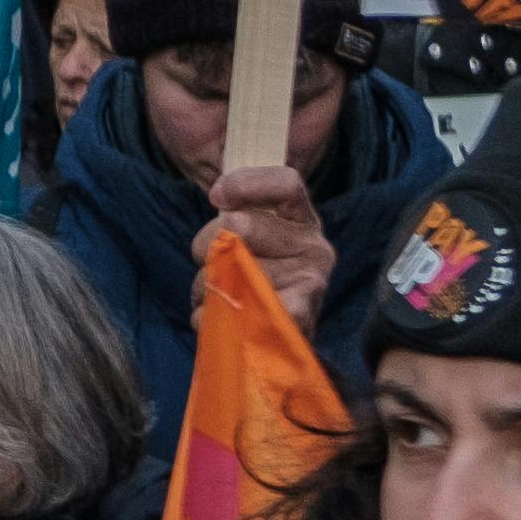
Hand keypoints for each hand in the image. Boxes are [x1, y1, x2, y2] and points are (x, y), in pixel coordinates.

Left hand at [209, 163, 333, 333]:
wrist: (274, 335)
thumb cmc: (253, 277)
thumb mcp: (249, 236)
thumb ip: (235, 210)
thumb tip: (220, 198)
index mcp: (302, 218)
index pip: (287, 184)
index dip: (246, 184)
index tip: (214, 197)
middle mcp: (315, 247)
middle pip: (241, 224)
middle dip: (205, 245)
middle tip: (207, 263)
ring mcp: (312, 282)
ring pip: (232, 268)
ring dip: (205, 286)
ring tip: (212, 297)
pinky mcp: (301, 317)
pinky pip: (247, 308)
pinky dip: (215, 316)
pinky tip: (210, 318)